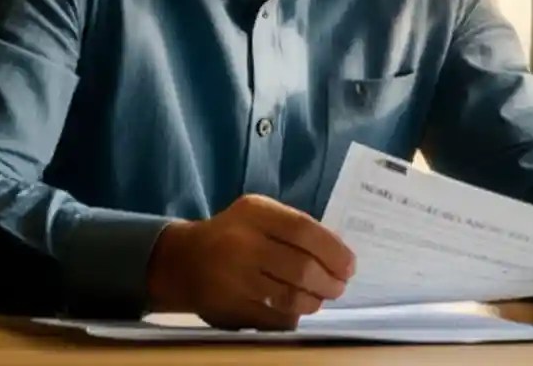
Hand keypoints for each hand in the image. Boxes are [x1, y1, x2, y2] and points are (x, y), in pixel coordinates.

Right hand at [146, 194, 355, 329]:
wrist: (183, 262)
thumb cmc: (233, 234)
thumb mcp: (259, 215)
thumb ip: (294, 228)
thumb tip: (338, 254)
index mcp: (253, 213)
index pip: (304, 231)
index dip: (334, 251)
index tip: (350, 265)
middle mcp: (241, 244)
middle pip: (302, 268)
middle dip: (330, 281)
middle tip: (339, 285)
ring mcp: (233, 279)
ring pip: (290, 297)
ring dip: (315, 301)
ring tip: (321, 298)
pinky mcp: (230, 309)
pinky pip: (274, 319)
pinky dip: (293, 316)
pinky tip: (298, 309)